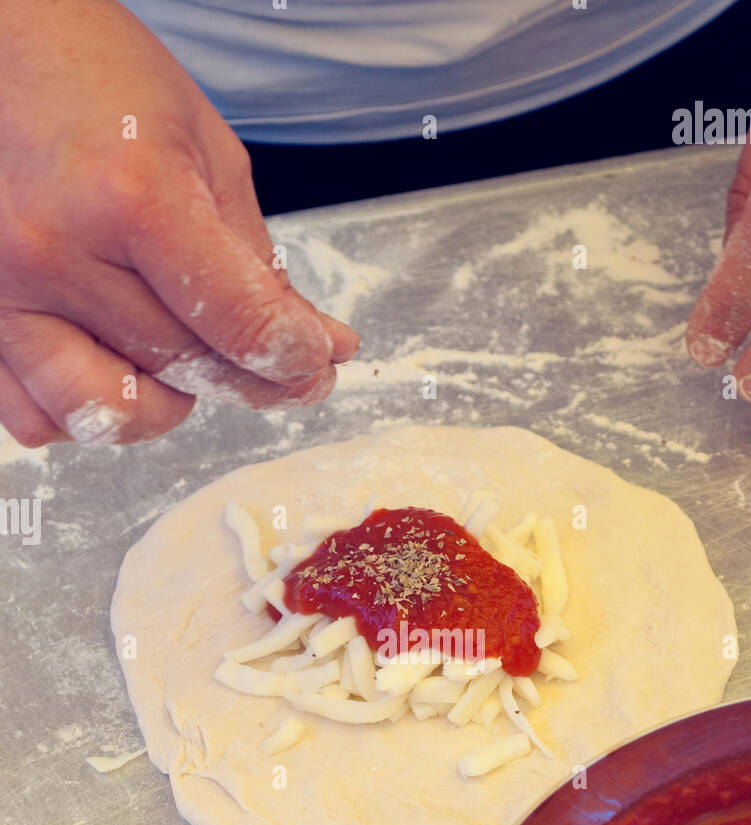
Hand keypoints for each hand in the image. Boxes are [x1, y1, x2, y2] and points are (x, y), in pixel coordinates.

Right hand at [0, 0, 358, 446]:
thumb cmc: (98, 78)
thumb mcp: (205, 150)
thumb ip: (255, 260)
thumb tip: (313, 349)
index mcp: (129, 194)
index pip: (238, 324)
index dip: (296, 357)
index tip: (317, 360)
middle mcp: (57, 251)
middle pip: (185, 368)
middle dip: (253, 380)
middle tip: (280, 367)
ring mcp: (6, 292)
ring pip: (111, 412)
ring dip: (167, 405)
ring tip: (186, 362)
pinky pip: (34, 417)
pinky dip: (84, 413)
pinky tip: (116, 369)